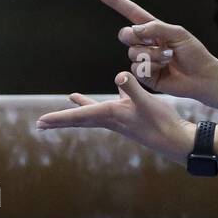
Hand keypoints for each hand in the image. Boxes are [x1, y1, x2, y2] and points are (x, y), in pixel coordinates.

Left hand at [36, 71, 196, 164]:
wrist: (177, 141)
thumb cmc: (162, 124)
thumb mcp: (147, 103)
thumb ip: (132, 89)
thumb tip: (119, 76)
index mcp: (110, 115)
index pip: (78, 117)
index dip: (58, 117)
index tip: (40, 122)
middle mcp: (112, 119)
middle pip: (80, 118)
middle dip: (60, 119)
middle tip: (40, 124)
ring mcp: (121, 118)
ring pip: (94, 111)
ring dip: (80, 107)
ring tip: (70, 98)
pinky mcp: (132, 114)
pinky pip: (113, 104)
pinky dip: (108, 98)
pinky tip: (114, 90)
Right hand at [98, 0, 217, 105]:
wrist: (202, 76)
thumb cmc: (194, 52)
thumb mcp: (178, 33)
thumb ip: (156, 27)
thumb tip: (135, 30)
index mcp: (153, 29)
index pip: (131, 13)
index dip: (116, 3)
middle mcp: (146, 43)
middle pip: (125, 35)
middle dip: (134, 37)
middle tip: (152, 41)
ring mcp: (144, 60)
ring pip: (132, 53)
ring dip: (152, 55)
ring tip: (168, 58)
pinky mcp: (145, 76)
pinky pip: (136, 69)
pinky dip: (150, 68)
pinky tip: (163, 70)